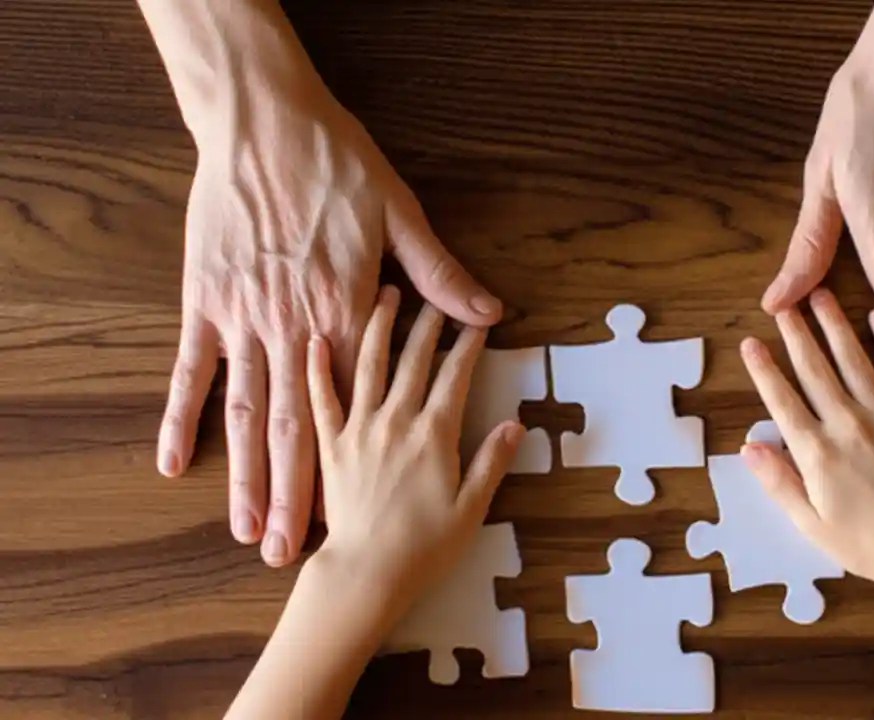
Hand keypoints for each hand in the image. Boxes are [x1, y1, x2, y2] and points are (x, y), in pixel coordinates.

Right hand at [156, 90, 501, 566]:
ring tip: (244, 530)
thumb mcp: (400, 215)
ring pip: (247, 413)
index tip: (354, 512)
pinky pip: (193, 370)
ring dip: (246, 477)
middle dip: (294, 498)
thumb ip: (441, 272)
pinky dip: (182, 417)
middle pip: (295, 431)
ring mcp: (246, 319)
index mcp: (347, 313)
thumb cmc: (335, 164)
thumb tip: (490, 312)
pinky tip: (173, 462)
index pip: (356, 409)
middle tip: (288, 554)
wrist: (263, 121)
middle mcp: (297, 328)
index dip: (353, 462)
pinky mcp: (206, 302)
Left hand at [307, 286, 524, 601]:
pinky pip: (321, 399)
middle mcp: (396, 420)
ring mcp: (359, 429)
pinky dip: (317, 367)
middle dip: (429, 321)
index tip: (479, 317)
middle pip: (414, 359)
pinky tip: (316, 338)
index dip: (469, 342)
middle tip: (436, 290)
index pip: (456, 374)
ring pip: (369, 365)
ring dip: (379, 325)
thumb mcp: (473, 507)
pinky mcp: (330, 445)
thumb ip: (492, 461)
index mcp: (435, 434)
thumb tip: (517, 423)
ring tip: (385, 292)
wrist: (367, 573)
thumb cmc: (425, 547)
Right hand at [740, 289, 873, 592]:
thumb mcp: (810, 524)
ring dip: (834, 325)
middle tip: (782, 304)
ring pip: (853, 359)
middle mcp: (846, 425)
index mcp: (816, 453)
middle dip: (794, 334)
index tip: (749, 343)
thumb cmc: (867, 544)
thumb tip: (748, 447)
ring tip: (820, 294)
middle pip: (814, 369)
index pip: (781, 400)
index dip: (763, 369)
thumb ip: (779, 482)